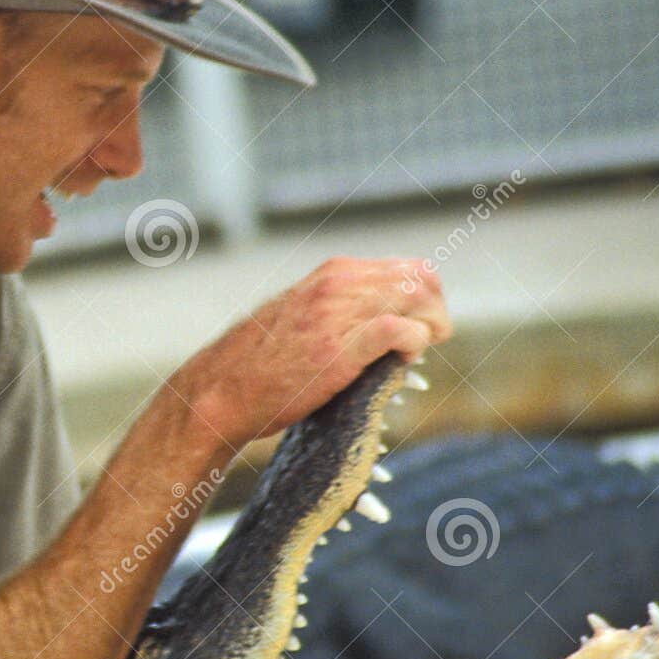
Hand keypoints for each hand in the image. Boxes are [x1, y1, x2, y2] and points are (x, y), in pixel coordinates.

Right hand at [176, 256, 450, 448]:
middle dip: (436, 311)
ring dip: (430, 328)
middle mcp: (338, 283)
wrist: (221, 391)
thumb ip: (337, 309)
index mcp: (332, 272)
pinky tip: (403, 360)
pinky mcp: (339, 348)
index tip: (424, 325)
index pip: (410, 267)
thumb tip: (380, 320)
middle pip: (422, 279)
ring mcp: (338, 313)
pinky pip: (399, 330)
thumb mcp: (300, 316)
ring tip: (415, 354)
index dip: (428, 297)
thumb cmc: (259, 364)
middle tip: (431, 342)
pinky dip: (414, 343)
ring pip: (417, 300)